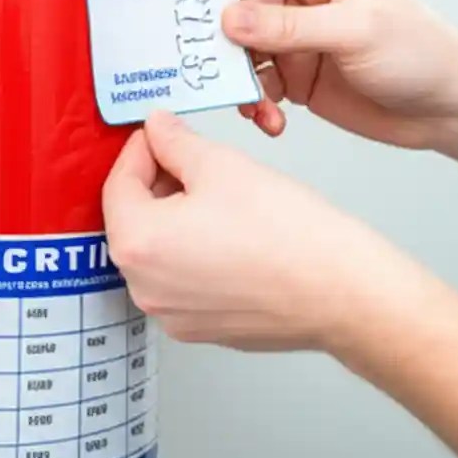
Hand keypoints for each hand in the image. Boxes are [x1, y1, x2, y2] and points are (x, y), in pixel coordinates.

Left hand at [102, 110, 417, 351]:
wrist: (340, 292)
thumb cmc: (287, 233)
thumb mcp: (223, 165)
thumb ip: (177, 143)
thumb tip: (158, 128)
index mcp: (138, 243)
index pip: (118, 183)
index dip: (140, 149)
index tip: (159, 133)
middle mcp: (144, 288)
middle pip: (133, 221)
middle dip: (157, 184)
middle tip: (192, 158)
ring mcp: (172, 315)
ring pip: (158, 252)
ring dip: (176, 219)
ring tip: (220, 196)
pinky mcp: (201, 329)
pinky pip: (183, 281)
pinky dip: (195, 253)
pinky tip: (232, 234)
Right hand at [223, 0, 457, 148]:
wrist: (449, 108)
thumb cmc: (421, 53)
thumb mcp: (356, 31)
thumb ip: (290, 27)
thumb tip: (230, 19)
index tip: (189, 19)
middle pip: (236, 12)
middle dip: (221, 45)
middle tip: (209, 72)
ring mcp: (297, 37)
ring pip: (240, 53)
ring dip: (239, 82)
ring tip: (254, 106)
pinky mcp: (297, 76)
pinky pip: (256, 86)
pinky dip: (255, 105)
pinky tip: (272, 120)